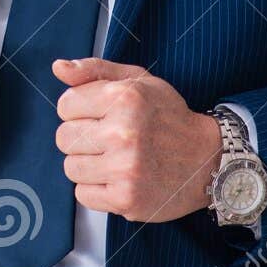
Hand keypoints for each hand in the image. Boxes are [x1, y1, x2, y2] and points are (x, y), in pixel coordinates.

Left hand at [52, 57, 221, 221]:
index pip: (65, 105)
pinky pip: (82, 194)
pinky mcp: (126, 199)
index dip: (79, 110)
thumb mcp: (138, 81)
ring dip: (88, 164)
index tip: (100, 115)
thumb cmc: (168, 116)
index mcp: (123, 98)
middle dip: (81, 138)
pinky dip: (96, 189)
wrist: (207, 159)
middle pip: (63, 138)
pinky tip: (119, 178)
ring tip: (115, 159)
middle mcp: (123, 132)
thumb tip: (59, 68)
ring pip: (70, 167)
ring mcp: (125, 168)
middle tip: (109, 138)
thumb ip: (94, 69)